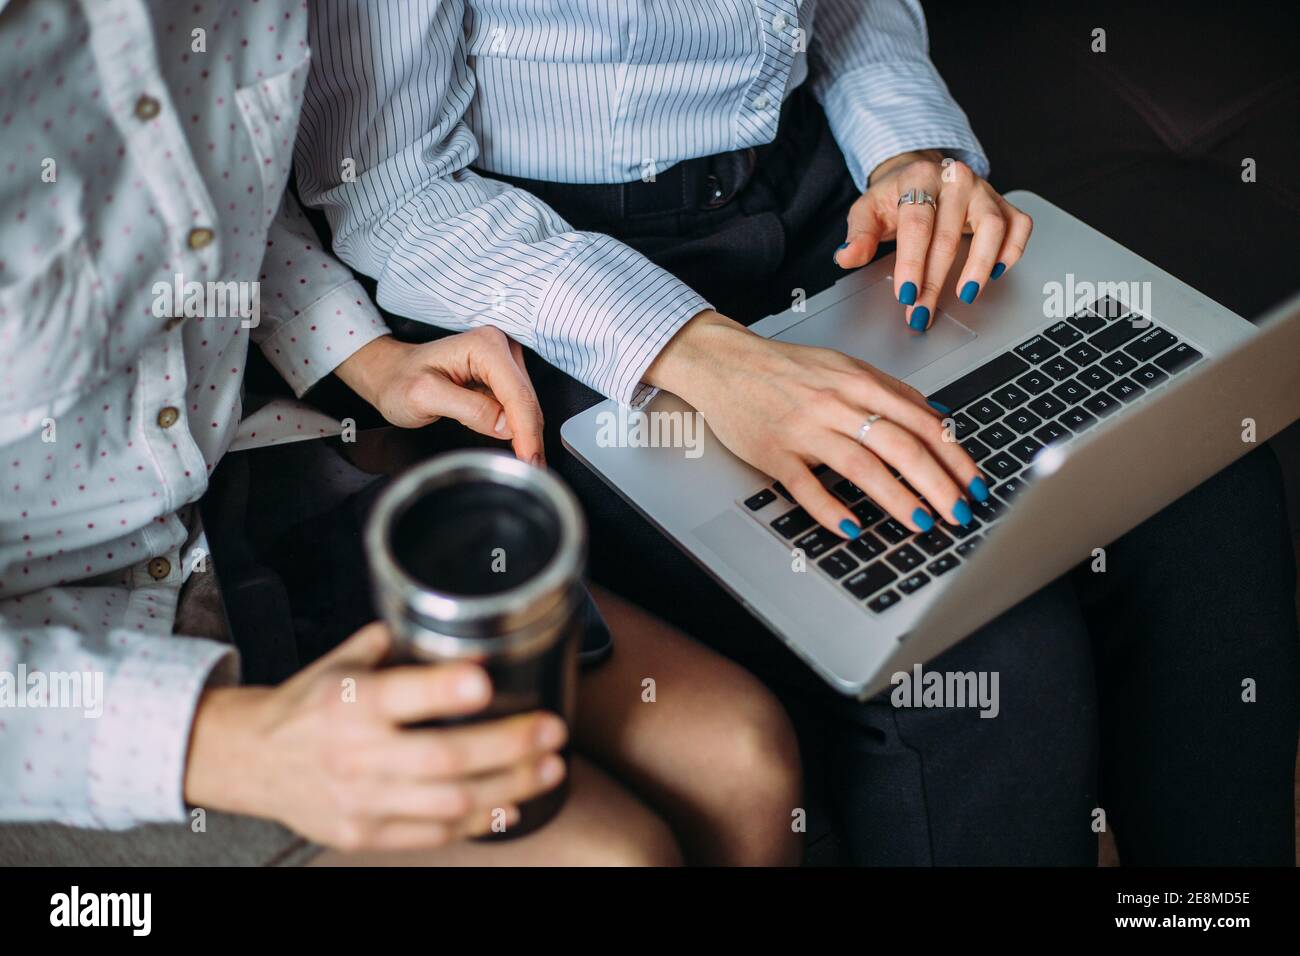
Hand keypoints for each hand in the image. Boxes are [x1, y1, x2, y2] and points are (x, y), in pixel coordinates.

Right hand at [184, 623, 567, 850]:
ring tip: (551, 768)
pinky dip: (480, 820)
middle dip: (508, 746)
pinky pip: (434, 834)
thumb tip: (458, 624)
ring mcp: (361, 801)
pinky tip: (513, 802)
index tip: (485, 681)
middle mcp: (354, 754)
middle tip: (552, 730)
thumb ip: (396, 646)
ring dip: (510, 786)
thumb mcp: (340, 661)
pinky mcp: (366, 834)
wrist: (251, 761)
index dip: (444, 690)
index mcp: (347, 703)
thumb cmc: (306, 705)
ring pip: (449, 802)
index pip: (399, 696)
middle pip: (442, 758)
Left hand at [335, 328, 544, 464]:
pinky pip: (518, 406)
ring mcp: (503, 360)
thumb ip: (469, 408)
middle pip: (528, 399)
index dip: (526, 432)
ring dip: (528, 435)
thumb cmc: (399, 380)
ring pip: (528, 404)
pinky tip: (518, 447)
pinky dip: (519, 429)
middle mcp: (499, 347)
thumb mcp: (425, 396)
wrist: (389, 373)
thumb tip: (505, 426)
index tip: (529, 461)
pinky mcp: (501, 375)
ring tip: (527, 465)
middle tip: (531, 471)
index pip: (517, 395)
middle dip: (531, 437)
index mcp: (485, 346)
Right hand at [646, 311, 987, 537]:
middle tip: (958, 512)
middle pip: (899, 446)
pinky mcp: (774, 453)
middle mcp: (836, 403)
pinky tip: (853, 527)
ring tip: (922, 523)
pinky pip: (806, 485)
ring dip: (897, 498)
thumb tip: (940, 421)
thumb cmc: (786, 369)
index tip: (973, 484)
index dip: (953, 456)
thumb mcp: (845, 367)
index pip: (921, 422)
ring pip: (861, 466)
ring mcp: (805, 429)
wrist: (725, 363)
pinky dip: (831, 509)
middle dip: (937, 483)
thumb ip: (892, 393)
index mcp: (859, 382)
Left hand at [834, 150, 1032, 330]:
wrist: (920, 173)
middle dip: (935, 281)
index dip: (912, 263)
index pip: (917, 225)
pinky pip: (1018, 226)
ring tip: (966, 295)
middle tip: (922, 311)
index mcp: (918, 179)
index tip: (906, 295)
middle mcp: (956, 180)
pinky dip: (1012, 251)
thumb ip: (858, 234)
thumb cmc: (895, 197)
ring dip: (980, 266)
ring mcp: (984, 191)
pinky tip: (995, 272)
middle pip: (949, 236)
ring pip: (993, 228)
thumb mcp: (868, 210)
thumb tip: (846, 257)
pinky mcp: (1003, 203)